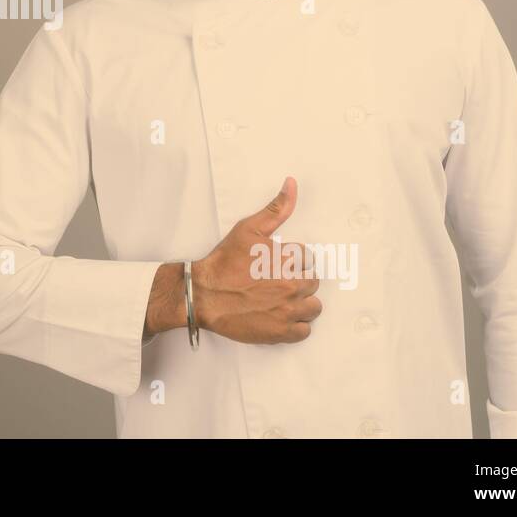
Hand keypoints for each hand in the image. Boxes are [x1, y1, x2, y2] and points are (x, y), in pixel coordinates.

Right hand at [191, 177, 322, 343]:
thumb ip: (276, 208)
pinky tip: (279, 316)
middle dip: (297, 280)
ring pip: (313, 307)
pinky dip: (295, 325)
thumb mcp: (248, 229)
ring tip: (280, 300)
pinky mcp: (281, 332)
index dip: (291, 260)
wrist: (203, 294)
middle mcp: (292, 284)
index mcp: (287, 258)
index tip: (276, 265)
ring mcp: (288, 310)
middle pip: (312, 281)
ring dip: (301, 303)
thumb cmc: (224, 262)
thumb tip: (292, 183)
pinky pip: (304, 331)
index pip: (307, 258)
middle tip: (275, 282)